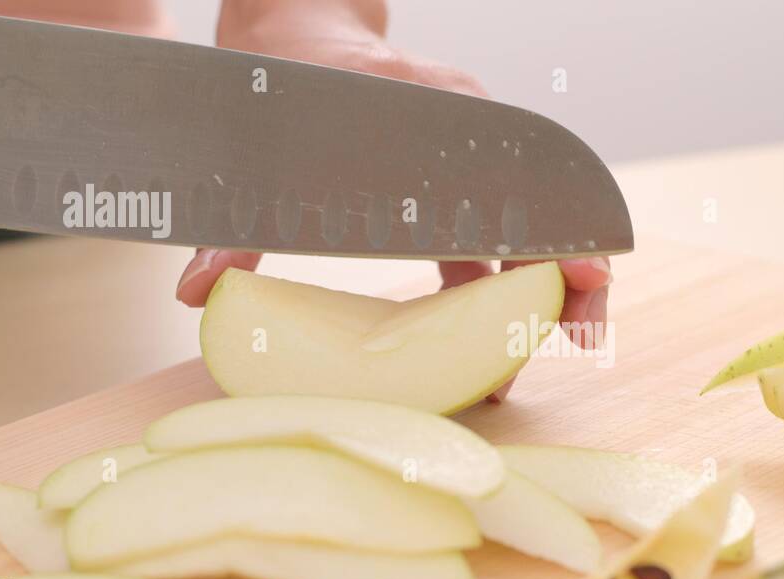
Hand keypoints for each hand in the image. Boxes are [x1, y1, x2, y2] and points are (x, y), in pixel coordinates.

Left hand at [174, 0, 611, 401]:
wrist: (293, 35)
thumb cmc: (279, 90)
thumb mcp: (252, 157)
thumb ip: (231, 228)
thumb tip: (196, 291)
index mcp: (432, 118)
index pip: (513, 184)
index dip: (554, 235)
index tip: (586, 275)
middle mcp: (467, 129)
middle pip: (541, 206)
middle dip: (574, 271)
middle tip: (587, 332)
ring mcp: (470, 151)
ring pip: (529, 223)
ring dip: (551, 283)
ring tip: (567, 339)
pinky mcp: (457, 179)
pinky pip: (498, 232)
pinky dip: (511, 279)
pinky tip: (510, 327)